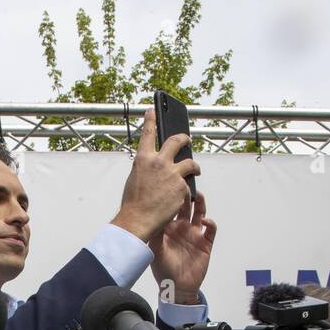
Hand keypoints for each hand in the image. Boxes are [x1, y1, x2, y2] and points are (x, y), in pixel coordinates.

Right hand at [111, 109, 199, 242]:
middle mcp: (159, 161)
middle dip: (184, 139)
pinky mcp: (182, 186)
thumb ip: (145, 168)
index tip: (152, 111)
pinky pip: (187, 184)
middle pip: (176, 141)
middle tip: (186, 140)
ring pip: (190, 163)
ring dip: (195, 166)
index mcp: (143, 159)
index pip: (148, 133)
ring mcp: (172, 173)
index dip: (150, 120)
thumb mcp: (134, 179)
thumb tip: (153, 167)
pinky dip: (185, 190)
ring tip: (196, 169)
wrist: (138, 219)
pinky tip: (181, 197)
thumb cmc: (133, 203)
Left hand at [150, 191, 216, 300]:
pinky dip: (210, 223)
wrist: (176, 287)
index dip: (171, 197)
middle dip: (186, 195)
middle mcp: (183, 228)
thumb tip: (150, 217)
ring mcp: (195, 234)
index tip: (169, 186)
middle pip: (186, 206)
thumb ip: (155, 235)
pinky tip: (205, 221)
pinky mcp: (206, 243)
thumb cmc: (163, 270)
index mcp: (170, 228)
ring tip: (197, 195)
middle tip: (184, 184)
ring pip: (200, 213)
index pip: (171, 208)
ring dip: (200, 203)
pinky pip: (211, 230)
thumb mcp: (155, 251)